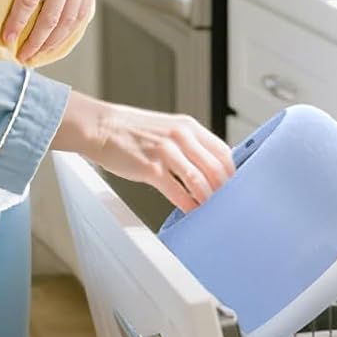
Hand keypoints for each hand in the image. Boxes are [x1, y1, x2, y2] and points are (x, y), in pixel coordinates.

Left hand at [0, 0, 123, 64]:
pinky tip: (59, 40)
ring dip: (52, 41)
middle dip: (35, 42)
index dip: (17, 22)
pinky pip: (83, 14)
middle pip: (50, 18)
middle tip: (20, 57)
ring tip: (37, 55)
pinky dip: (71, 31)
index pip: (29, 0)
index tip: (5, 39)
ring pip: (68, 21)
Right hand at [53, 92, 236, 212]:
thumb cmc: (134, 130)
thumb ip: (190, 144)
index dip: (231, 171)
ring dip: (208, 198)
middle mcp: (180, 136)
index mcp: (188, 126)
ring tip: (211, 209)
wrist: (102, 127)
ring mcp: (166, 152)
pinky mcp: (150, 168)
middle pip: (215, 167)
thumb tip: (210, 166)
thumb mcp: (169, 128)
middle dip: (224, 189)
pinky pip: (177, 191)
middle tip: (226, 202)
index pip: (223, 150)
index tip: (234, 185)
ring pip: (199, 180)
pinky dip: (188, 204)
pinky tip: (191, 210)